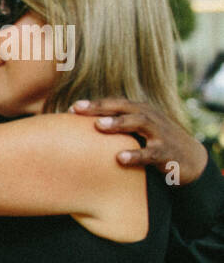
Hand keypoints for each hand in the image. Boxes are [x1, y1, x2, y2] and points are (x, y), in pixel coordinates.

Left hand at [71, 98, 208, 183]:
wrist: (189, 159)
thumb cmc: (153, 143)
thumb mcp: (135, 132)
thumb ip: (114, 128)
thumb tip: (78, 133)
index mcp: (139, 112)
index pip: (115, 104)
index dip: (95, 104)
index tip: (72, 108)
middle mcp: (149, 118)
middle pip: (124, 108)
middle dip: (101, 107)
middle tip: (78, 109)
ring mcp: (159, 134)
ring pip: (139, 123)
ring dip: (118, 123)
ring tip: (98, 125)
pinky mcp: (167, 153)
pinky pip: (150, 153)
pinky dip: (136, 155)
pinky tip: (119, 158)